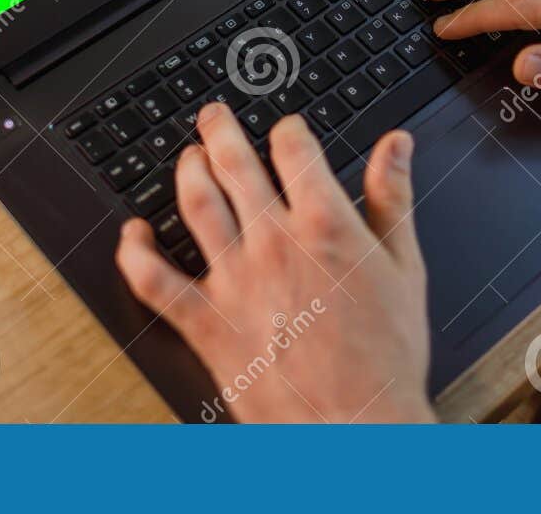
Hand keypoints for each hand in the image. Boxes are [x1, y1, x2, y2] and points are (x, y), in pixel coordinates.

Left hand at [115, 103, 434, 422]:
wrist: (357, 424)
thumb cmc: (385, 354)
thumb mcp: (406, 266)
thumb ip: (393, 197)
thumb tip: (395, 145)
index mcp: (325, 222)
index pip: (293, 146)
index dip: (287, 128)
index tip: (286, 129)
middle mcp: (273, 242)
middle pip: (234, 163)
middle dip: (220, 130)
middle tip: (213, 116)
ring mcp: (234, 280)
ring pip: (196, 204)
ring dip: (186, 169)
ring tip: (187, 155)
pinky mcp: (206, 321)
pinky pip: (155, 280)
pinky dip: (136, 251)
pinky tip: (134, 233)